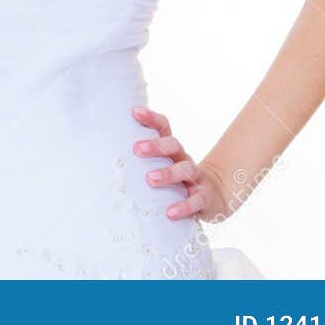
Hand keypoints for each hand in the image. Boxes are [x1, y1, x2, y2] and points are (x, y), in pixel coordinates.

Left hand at [130, 104, 229, 222]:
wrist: (215, 197)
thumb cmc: (179, 180)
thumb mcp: (164, 166)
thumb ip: (144, 160)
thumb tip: (110, 153)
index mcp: (173, 150)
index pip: (164, 128)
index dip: (151, 118)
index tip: (134, 112)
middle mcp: (184, 159)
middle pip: (174, 146)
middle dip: (156, 146)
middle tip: (137, 149)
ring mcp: (196, 178)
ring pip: (185, 170)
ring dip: (168, 174)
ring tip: (150, 179)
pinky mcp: (205, 198)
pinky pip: (195, 201)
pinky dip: (183, 206)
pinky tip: (170, 212)